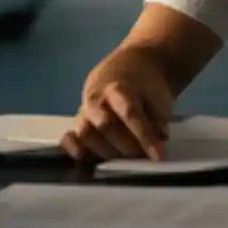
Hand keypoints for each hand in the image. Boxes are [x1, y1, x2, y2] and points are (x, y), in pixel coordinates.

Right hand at [59, 69, 173, 162]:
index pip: (129, 113)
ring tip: (123, 158)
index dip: (144, 136)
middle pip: (105, 124)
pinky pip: (68, 137)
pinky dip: (73, 148)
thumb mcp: (159, 100)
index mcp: (120, 87)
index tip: (158, 155)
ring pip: (85, 132)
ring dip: (105, 151)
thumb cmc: (145, 88)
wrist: (128, 68)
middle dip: (125, 146)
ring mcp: (84, 111)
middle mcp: (97, 98)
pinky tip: (85, 157)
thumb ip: (157, 122)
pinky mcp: (78, 124)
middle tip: (141, 156)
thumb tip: (156, 144)